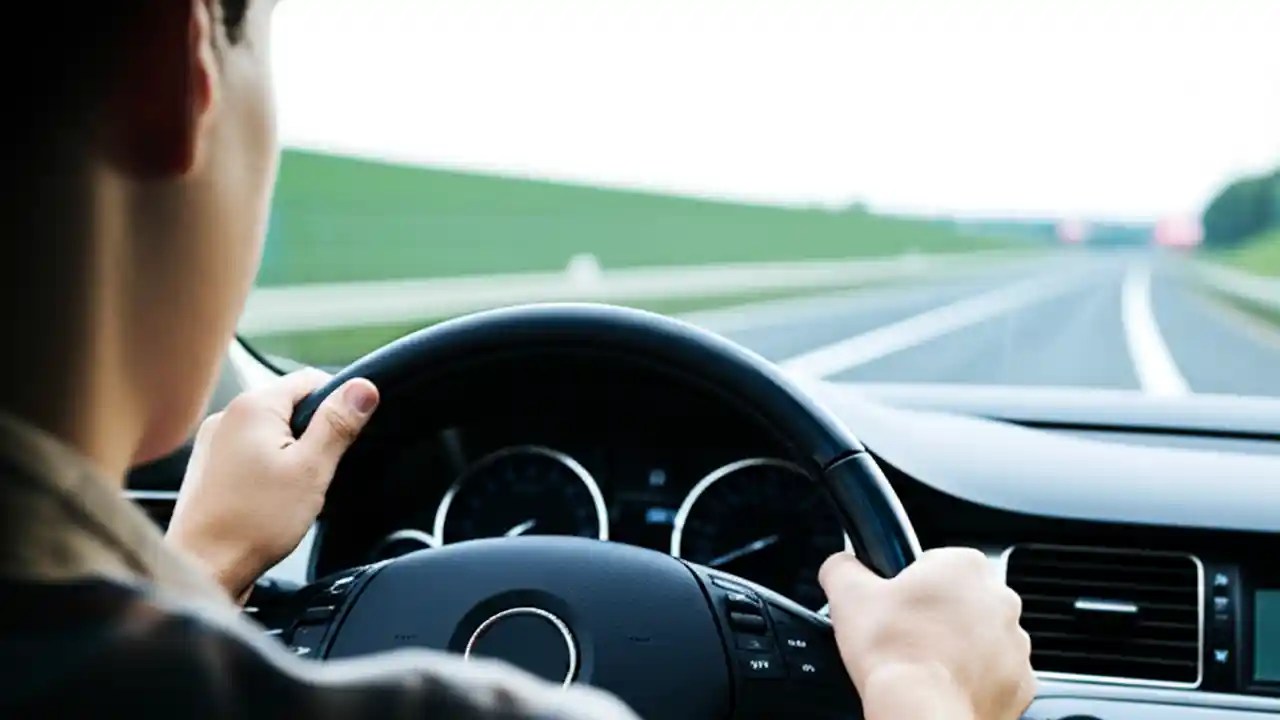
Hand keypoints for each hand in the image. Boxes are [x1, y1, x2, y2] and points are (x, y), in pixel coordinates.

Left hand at [166, 369, 379, 602]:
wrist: (204, 568)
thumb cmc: (254, 523)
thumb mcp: (311, 470)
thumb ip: (338, 424)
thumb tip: (364, 387)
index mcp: (253, 406)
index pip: (311, 380)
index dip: (337, 405)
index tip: (345, 438)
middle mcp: (227, 415)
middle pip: (290, 406)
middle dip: (312, 435)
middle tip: (317, 473)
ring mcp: (213, 441)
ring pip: (271, 432)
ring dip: (290, 454)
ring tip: (290, 491)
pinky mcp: (208, 466)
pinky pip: (250, 452)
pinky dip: (267, 468)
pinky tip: (269, 499)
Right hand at [820, 548, 1034, 719]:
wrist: (922, 715)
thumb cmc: (893, 653)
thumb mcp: (848, 595)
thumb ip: (842, 566)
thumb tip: (840, 565)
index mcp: (965, 565)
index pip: (931, 564)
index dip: (906, 586)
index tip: (893, 608)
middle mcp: (1000, 599)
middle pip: (958, 600)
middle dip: (934, 616)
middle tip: (902, 638)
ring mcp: (1016, 643)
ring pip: (979, 637)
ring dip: (955, 646)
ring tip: (921, 666)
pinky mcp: (1021, 682)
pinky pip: (993, 673)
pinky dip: (971, 679)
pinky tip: (942, 686)